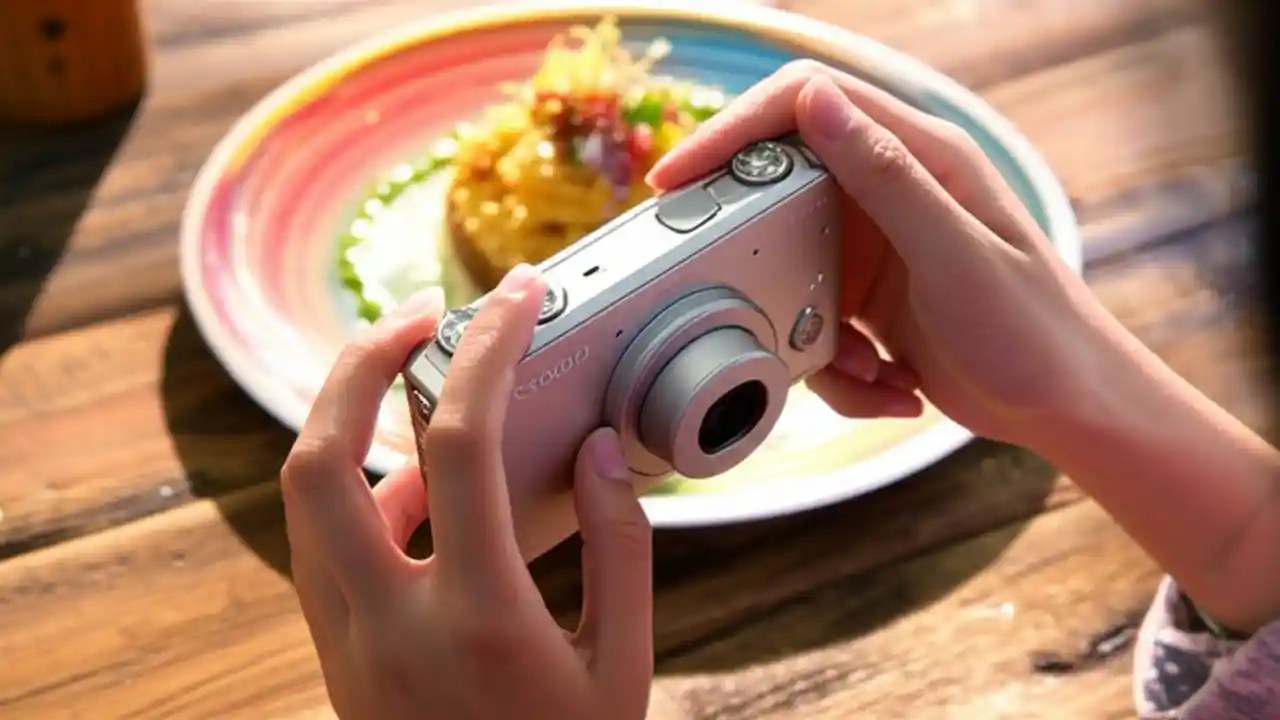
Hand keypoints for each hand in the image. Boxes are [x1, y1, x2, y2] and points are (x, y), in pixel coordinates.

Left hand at [280, 265, 653, 719]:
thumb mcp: (626, 666)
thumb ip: (620, 549)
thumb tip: (599, 449)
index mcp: (475, 618)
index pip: (458, 447)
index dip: (488, 352)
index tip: (519, 296)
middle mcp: (385, 625)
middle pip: (318, 461)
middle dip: (354, 365)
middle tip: (416, 317)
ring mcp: (344, 644)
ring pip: (302, 501)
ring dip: (348, 421)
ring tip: (418, 386)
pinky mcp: (334, 656)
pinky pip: (323, 546)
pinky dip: (361, 491)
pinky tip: (421, 487)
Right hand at [648, 60, 1120, 445]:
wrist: (1071, 409)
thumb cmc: (1037, 330)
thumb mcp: (954, 251)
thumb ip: (884, 174)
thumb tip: (812, 101)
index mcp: (920, 157)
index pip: (808, 105)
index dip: (734, 129)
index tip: (679, 177)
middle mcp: (891, 194)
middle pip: (782, 188)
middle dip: (755, 251)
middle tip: (727, 288)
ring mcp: (877, 249)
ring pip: (790, 270)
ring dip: (808, 334)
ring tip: (870, 371)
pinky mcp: (868, 301)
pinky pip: (813, 324)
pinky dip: (836, 369)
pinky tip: (892, 387)